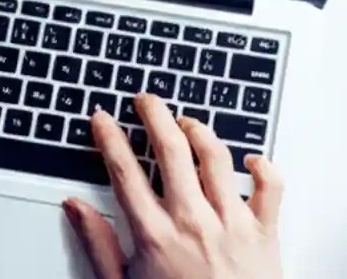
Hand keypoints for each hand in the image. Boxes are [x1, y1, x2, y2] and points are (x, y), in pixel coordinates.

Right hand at [64, 94, 283, 278]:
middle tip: (145, 100)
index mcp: (155, 236)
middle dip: (154, 114)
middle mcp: (193, 222)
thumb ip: (99, 246)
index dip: (109, 137)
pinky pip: (270, 186)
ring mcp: (232, 224)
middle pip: (171, 148)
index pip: (124, 170)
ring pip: (215, 156)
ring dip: (198, 128)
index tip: (102, 119)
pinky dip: (261, 166)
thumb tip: (76, 209)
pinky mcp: (266, 233)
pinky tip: (248, 158)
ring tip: (185, 119)